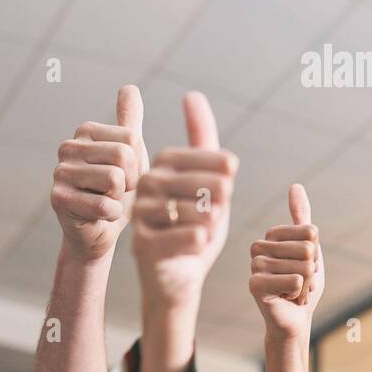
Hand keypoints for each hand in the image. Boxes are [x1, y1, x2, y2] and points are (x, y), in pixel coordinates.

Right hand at [51, 85, 146, 261]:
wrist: (100, 231)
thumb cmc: (118, 190)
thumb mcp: (131, 153)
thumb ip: (130, 121)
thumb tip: (129, 88)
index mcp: (86, 131)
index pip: (132, 138)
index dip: (139, 163)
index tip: (127, 174)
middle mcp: (68, 147)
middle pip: (123, 156)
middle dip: (131, 180)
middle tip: (118, 192)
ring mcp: (59, 172)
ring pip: (114, 178)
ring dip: (120, 198)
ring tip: (108, 200)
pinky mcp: (58, 199)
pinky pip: (103, 204)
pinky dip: (111, 215)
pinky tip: (101, 216)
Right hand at [132, 92, 237, 307]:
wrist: (178, 276)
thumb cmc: (196, 224)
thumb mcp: (208, 182)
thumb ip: (204, 142)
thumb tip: (191, 95)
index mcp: (161, 165)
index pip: (203, 156)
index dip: (220, 168)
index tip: (229, 179)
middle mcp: (145, 186)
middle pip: (198, 182)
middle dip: (217, 196)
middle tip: (220, 205)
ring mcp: (142, 216)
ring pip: (192, 210)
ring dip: (209, 219)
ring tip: (209, 223)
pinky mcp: (143, 246)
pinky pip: (184, 237)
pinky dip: (198, 239)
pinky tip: (200, 239)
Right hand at [249, 184, 323, 342]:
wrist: (295, 320)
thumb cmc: (302, 284)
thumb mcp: (309, 248)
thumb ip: (301, 218)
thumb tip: (295, 185)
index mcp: (271, 235)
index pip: (310, 232)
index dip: (315, 254)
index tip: (303, 266)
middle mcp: (258, 247)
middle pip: (307, 249)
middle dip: (311, 270)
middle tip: (298, 282)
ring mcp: (254, 266)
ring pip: (302, 267)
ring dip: (306, 285)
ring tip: (292, 291)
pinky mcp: (254, 285)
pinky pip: (295, 281)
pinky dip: (299, 294)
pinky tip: (286, 299)